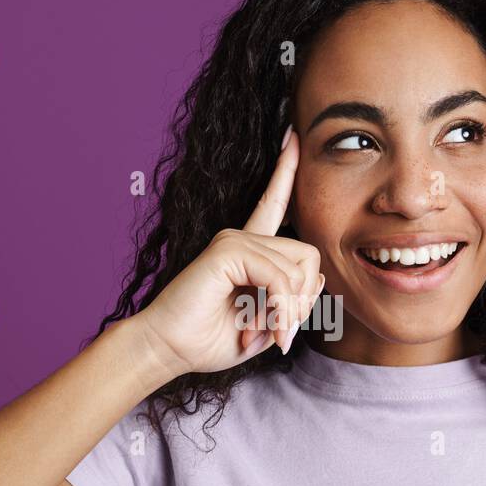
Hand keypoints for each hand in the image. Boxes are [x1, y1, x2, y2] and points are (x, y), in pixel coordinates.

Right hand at [135, 127, 323, 376]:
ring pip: (297, 271)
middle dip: (302, 302)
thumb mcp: (265, 326)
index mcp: (248, 251)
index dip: (285, 172)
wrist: (168, 349)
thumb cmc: (210, 341)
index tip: (294, 136)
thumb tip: (318, 276)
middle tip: (278, 334)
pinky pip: (278, 277)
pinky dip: (278, 308)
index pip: (273, 204)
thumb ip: (291, 303)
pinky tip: (257, 328)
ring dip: (287, 313)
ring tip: (262, 336)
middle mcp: (241, 238)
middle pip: (308, 257)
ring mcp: (232, 240)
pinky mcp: (226, 250)